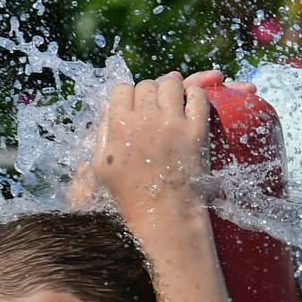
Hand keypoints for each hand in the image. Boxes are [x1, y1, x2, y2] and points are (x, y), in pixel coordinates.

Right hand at [66, 69, 250, 208]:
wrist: (165, 217)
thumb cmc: (130, 197)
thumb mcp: (102, 167)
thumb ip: (102, 133)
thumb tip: (109, 106)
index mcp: (118, 127)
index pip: (122, 89)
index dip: (129, 97)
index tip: (135, 108)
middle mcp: (144, 120)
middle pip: (147, 84)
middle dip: (150, 93)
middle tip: (155, 108)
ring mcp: (172, 124)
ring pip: (172, 84)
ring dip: (172, 89)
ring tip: (174, 102)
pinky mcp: (197, 131)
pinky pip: (199, 96)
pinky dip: (196, 94)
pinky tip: (192, 102)